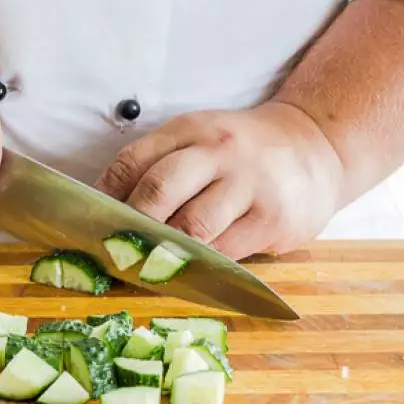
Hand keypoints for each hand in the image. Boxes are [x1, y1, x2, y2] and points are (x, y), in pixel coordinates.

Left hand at [94, 102, 343, 258]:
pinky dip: (199, 269)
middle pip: (158, 192)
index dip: (103, 198)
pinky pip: (224, 253)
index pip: (132, 161)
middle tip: (113, 255)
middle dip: (130, 229)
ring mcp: (248, 185)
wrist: (315, 147)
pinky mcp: (272, 220)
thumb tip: (107, 214)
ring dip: (162, 256)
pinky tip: (186, 274)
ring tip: (143, 271)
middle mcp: (218, 152)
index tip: (88, 226)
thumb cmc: (242, 153)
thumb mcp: (200, 140)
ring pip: (191, 229)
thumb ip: (160, 167)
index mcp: (189, 130)